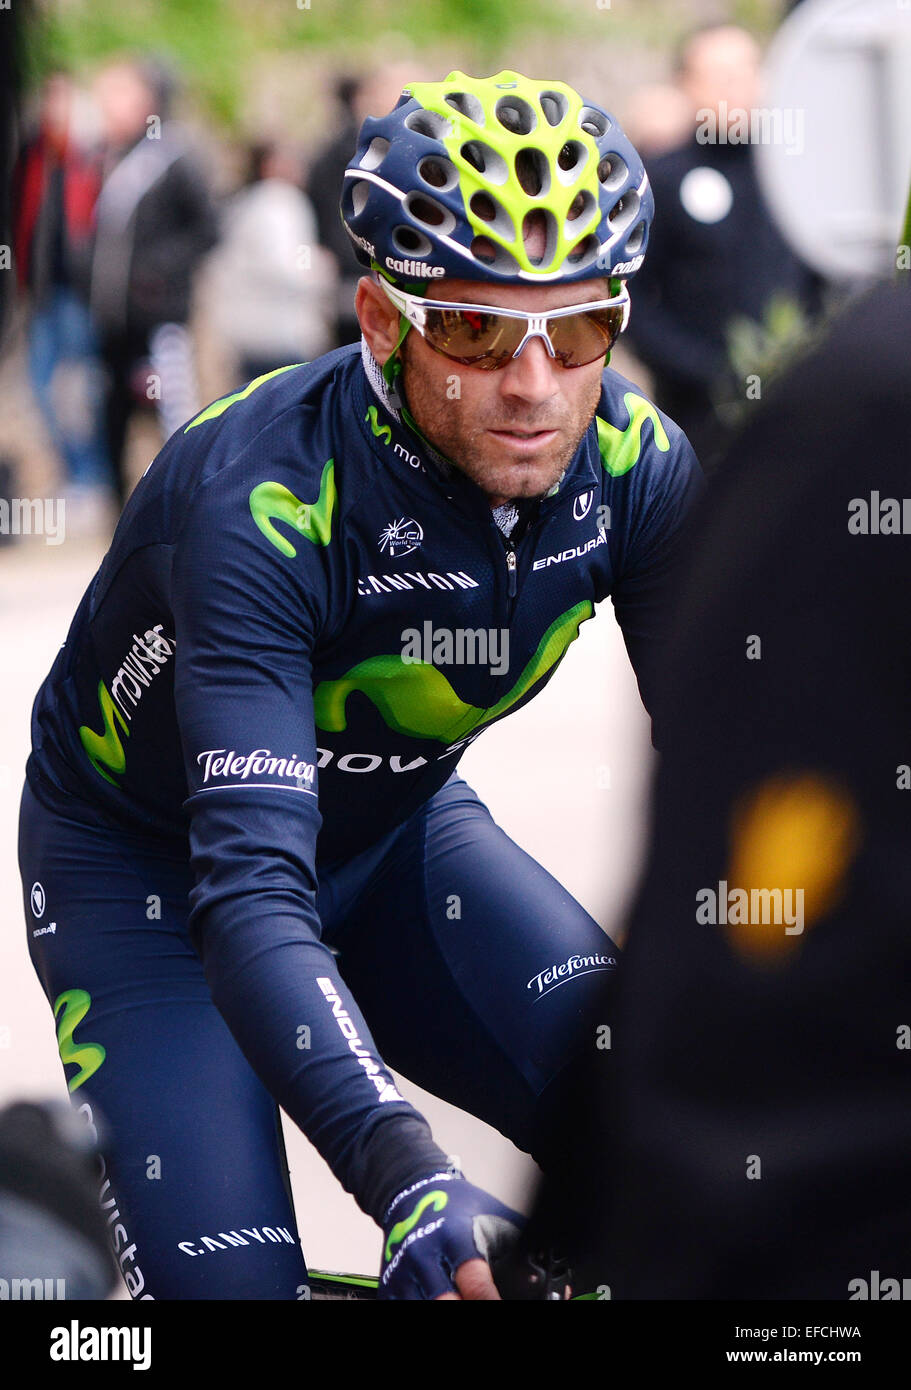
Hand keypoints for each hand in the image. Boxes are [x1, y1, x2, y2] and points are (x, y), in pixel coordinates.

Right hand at [378, 1170, 521, 1300]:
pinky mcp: (388, 1286)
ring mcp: (403, 1273)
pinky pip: (403, 1306)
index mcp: (454, 1237)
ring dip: (444, 1310)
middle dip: (465, 1308)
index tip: (502, 1304)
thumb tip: (547, 1270)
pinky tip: (441, 1300)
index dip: (491, 1302)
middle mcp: (424, 1256)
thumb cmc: (456, 1205)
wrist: (411, 1190)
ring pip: (422, 1307)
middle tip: (480, 1302)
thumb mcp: (492, 1215)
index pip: (475, 1283)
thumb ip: (518, 1244)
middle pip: (444, 1303)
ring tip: (462, 1301)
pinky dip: (423, 1307)